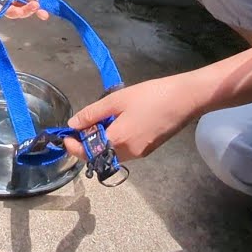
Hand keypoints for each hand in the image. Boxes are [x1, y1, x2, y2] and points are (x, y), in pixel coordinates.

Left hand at [62, 75, 198, 161]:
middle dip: (86, 144)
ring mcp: (140, 153)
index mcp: (118, 141)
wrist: (185, 99)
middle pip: (99, 155)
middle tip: (82, 125)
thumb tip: (72, 124)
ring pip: (112, 153)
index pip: (87, 152)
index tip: (65, 135)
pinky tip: (117, 124)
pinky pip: (124, 150)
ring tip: (99, 121)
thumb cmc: (150, 96)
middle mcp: (128, 153)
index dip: (73, 146)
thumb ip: (92, 114)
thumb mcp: (116, 100)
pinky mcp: (148, 149)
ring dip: (100, 142)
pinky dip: (114, 141)